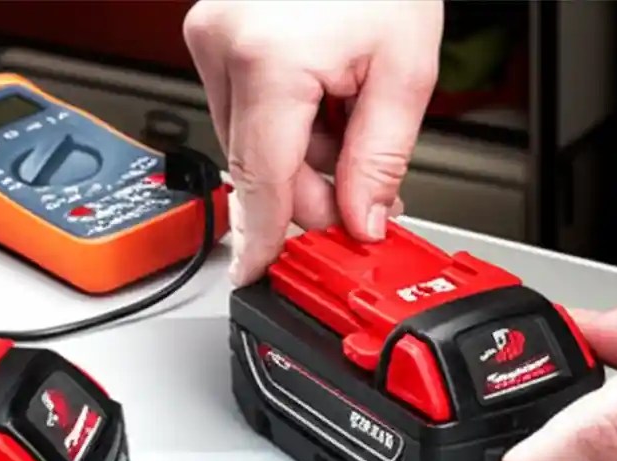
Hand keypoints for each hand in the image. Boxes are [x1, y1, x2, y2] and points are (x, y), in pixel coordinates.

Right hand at [183, 0, 442, 285]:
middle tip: (366, 199)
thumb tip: (359, 219)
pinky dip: (286, 119)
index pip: (262, 180)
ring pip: (252, 138)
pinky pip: (245, 103)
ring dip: (301, 154)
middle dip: (313, 192)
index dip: (264, 239)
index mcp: (268, 60)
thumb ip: (380, 158)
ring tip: (354, 119)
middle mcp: (223, 46)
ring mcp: (211, 35)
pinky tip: (326, 98)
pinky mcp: (214, 29)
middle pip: (260, 164)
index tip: (257, 275)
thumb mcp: (405, 67)